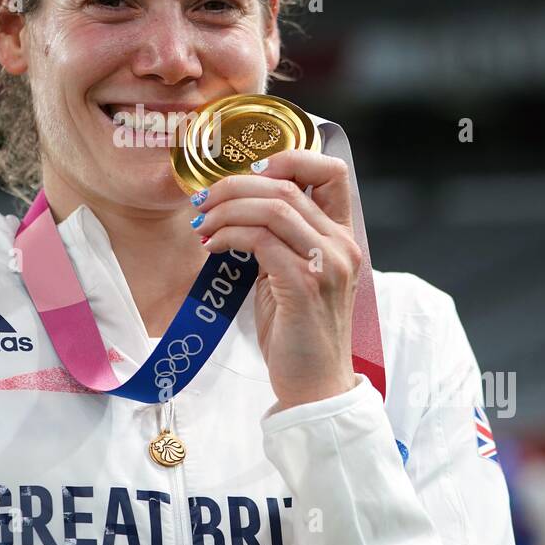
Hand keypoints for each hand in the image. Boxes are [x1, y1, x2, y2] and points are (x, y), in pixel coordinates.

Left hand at [190, 149, 361, 410]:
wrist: (315, 386)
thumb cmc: (297, 331)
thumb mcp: (292, 274)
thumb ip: (278, 239)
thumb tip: (236, 207)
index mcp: (343, 236)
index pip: (333, 171)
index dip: (289, 158)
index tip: (248, 174)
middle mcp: (342, 244)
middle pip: (287, 185)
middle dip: (234, 185)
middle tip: (202, 201)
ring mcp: (326, 264)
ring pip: (273, 207)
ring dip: (226, 209)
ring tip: (201, 224)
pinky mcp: (303, 286)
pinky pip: (260, 240)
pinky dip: (229, 234)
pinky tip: (211, 246)